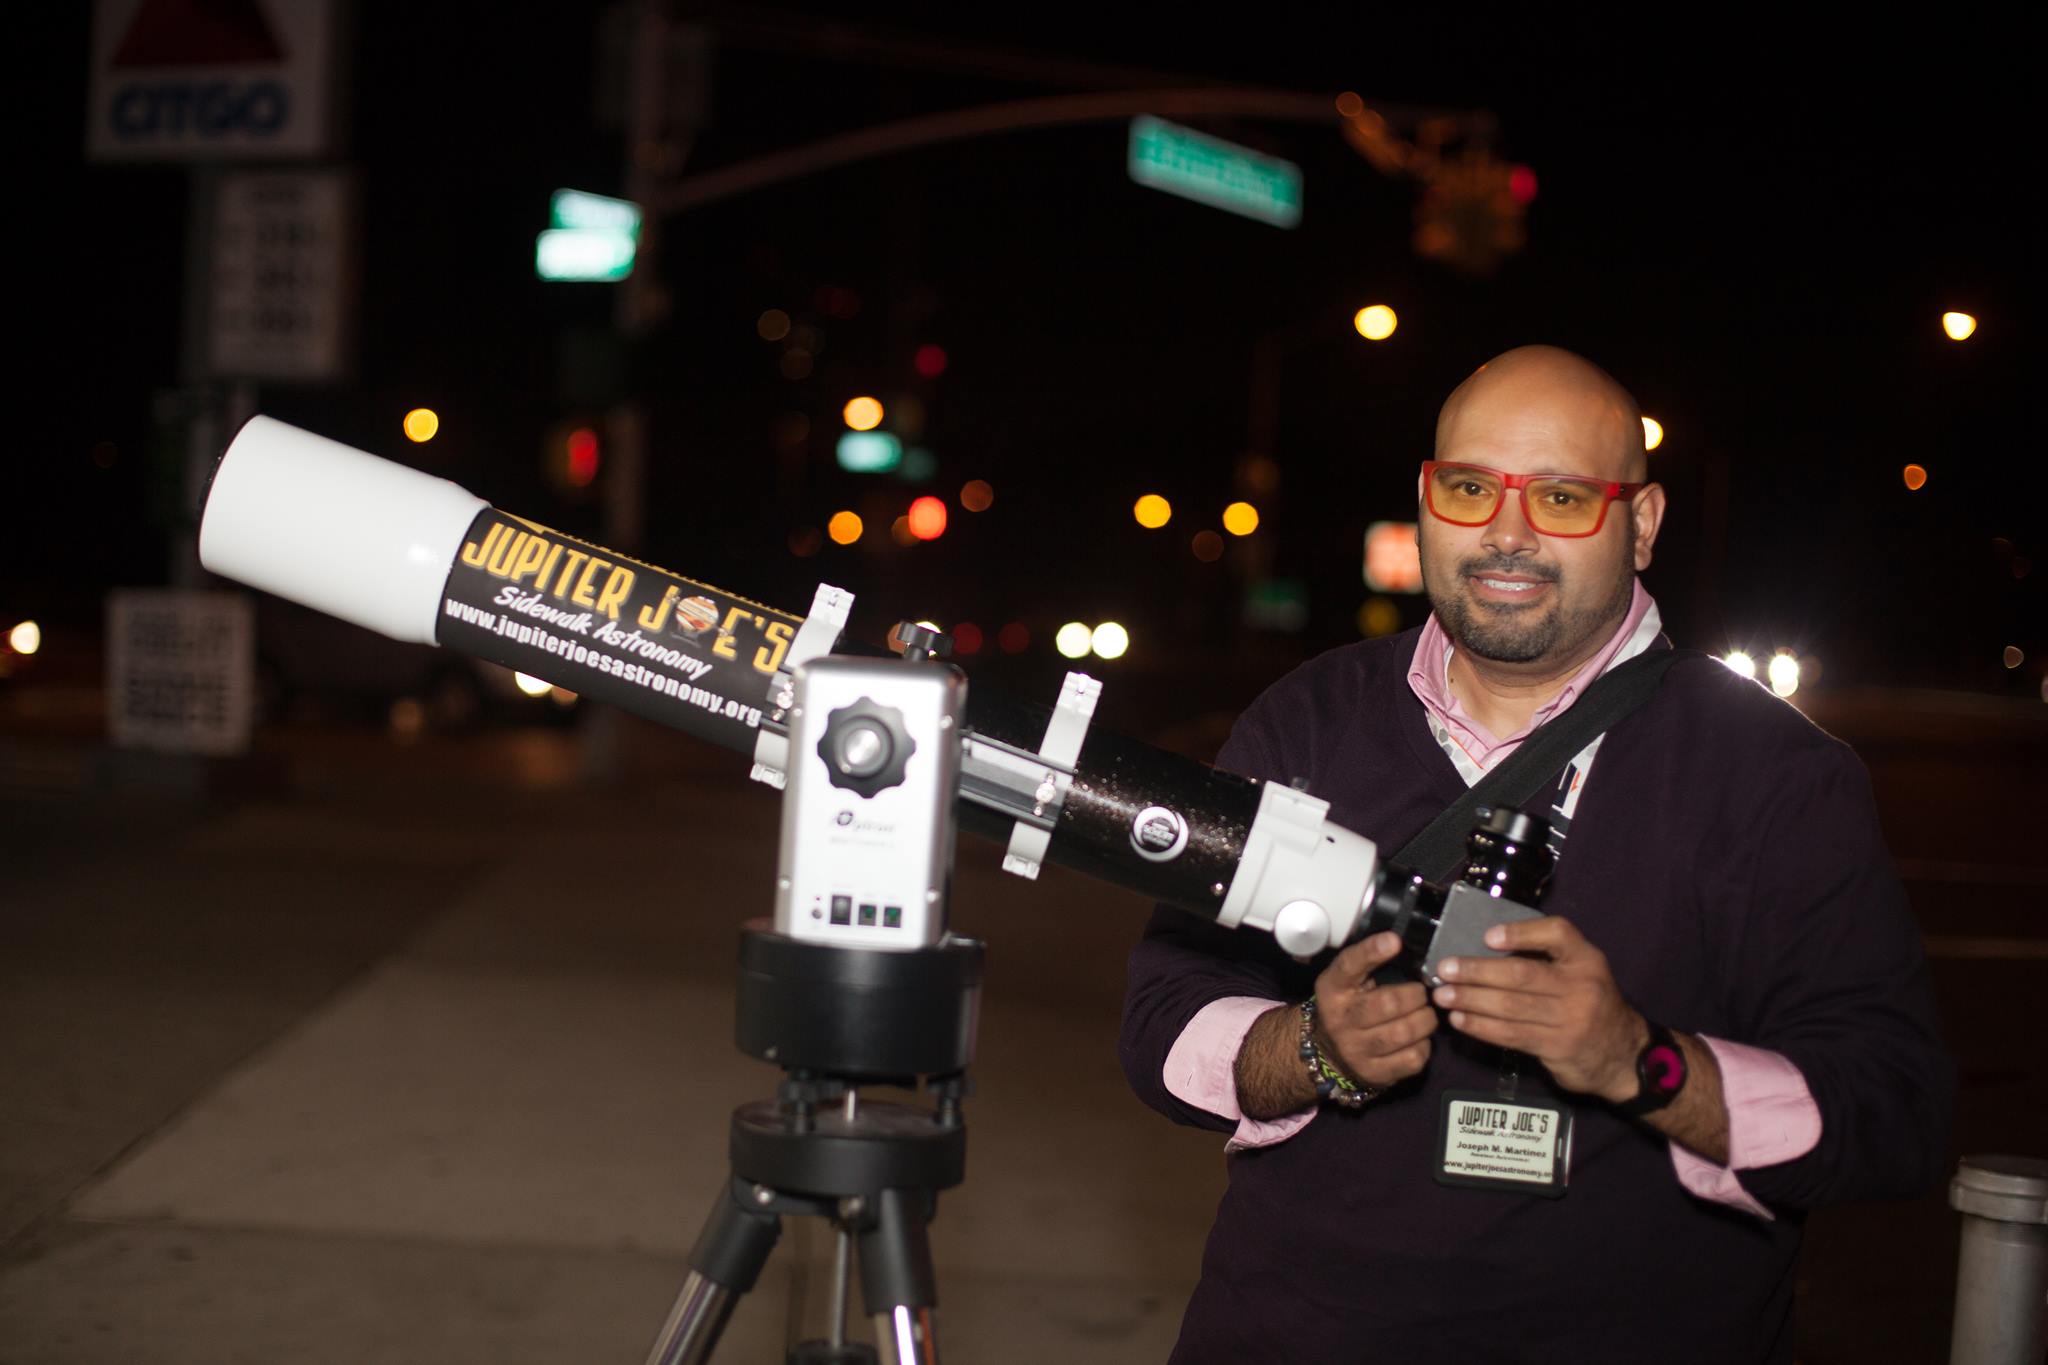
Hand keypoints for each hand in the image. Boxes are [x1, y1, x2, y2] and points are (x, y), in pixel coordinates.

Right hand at [1313, 932, 1438, 1088]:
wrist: (1328, 1054)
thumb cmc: (1349, 1006)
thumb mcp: (1348, 982)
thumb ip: (1369, 965)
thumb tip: (1406, 947)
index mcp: (1333, 989)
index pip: (1350, 966)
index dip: (1372, 952)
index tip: (1394, 940)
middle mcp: (1340, 1019)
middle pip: (1388, 1003)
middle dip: (1416, 995)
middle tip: (1422, 994)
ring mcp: (1355, 1050)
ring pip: (1403, 1033)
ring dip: (1425, 1020)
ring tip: (1426, 1014)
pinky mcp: (1374, 1074)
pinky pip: (1412, 1059)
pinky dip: (1424, 1046)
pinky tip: (1419, 1039)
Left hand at [1433, 916, 1648, 1102]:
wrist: (1623, 1054)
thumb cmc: (1589, 1004)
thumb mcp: (1582, 972)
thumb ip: (1547, 957)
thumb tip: (1488, 945)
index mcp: (1586, 959)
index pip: (1557, 934)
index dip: (1520, 933)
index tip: (1487, 936)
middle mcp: (1581, 986)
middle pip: (1521, 974)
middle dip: (1477, 971)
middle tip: (1445, 969)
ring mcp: (1570, 1019)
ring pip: (1511, 1007)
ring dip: (1471, 1000)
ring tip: (1443, 996)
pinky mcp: (1557, 1047)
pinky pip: (1511, 1034)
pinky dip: (1481, 1026)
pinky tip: (1461, 1020)